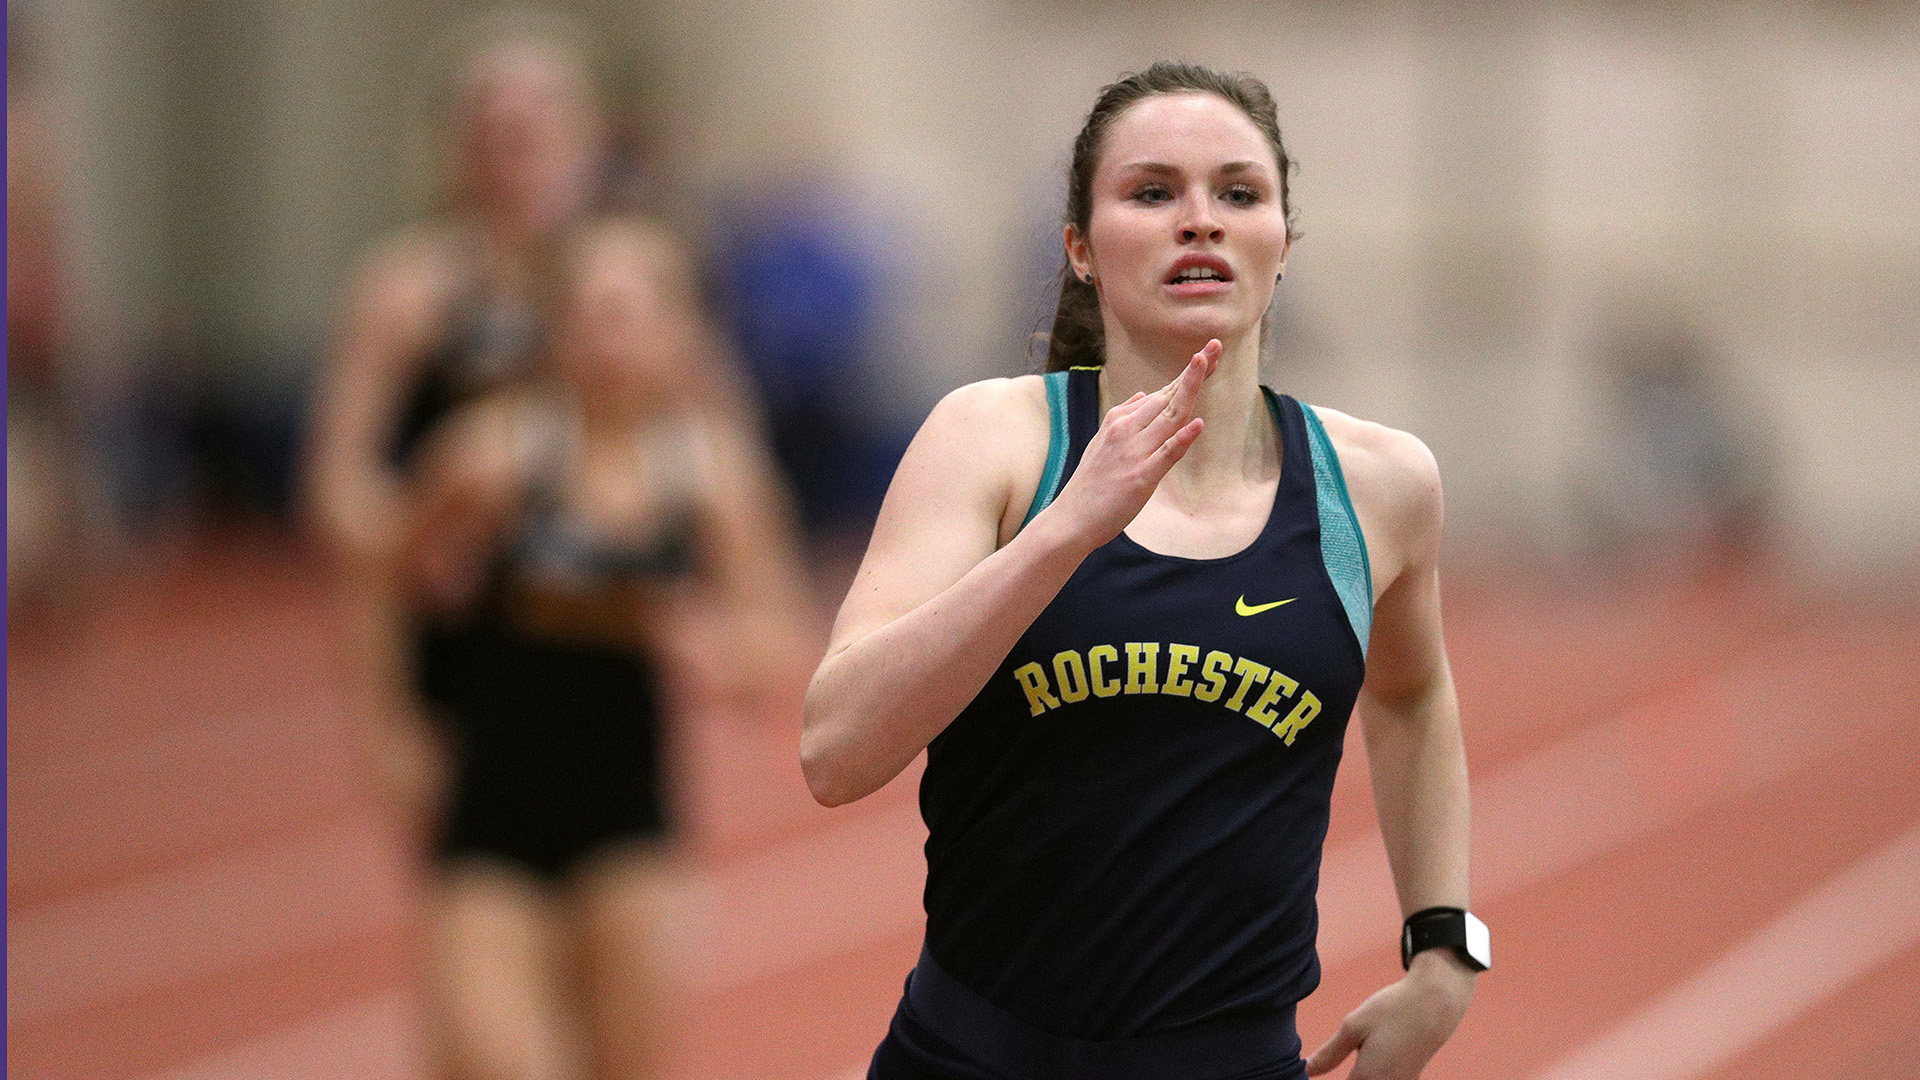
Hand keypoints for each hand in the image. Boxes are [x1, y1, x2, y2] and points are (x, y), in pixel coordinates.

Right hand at [1044, 340, 1218, 549]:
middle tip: (1216, 345)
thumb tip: (1141, 394)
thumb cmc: (1091, 484)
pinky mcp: (1140, 477)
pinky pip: (1165, 455)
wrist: (1071, 518)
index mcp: (1120, 421)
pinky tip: (1196, 424)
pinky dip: (1181, 439)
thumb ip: (1123, 418)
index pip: (1161, 393)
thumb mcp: (1102, 442)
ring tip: (1206, 364)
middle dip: (1194, 372)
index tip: (1208, 353)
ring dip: (1189, 390)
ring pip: (1169, 417)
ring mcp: (1134, 453)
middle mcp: (1127, 430)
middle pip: (1168, 397)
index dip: (1187, 374)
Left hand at [1305, 950, 1476, 1078]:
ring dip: (1361, 1076)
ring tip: (1359, 1052)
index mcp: (1368, 1078)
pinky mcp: (1410, 1076)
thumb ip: (1330, 1053)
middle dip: (1350, 1078)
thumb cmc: (1392, 1010)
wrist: (1436, 1002)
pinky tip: (1369, 1058)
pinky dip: (1374, 1075)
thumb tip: (1307, 1070)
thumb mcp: (1354, 1026)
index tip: (1311, 1076)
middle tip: (1328, 1061)